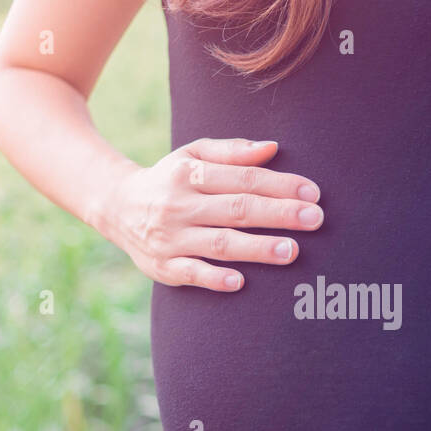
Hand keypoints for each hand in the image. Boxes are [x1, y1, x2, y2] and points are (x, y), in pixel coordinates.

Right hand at [91, 137, 322, 290]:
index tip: (312, 193)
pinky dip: (214, 278)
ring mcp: (170, 237)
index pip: (242, 179)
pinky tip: (240, 282)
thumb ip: (232, 151)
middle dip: (278, 214)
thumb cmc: (169, 179)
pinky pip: (190, 273)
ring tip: (291, 250)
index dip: (279, 185)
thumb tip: (272, 148)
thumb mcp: (192, 155)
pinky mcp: (162, 266)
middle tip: (314, 219)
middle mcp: (179, 204)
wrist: (116, 207)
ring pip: (219, 243)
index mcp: (189, 173)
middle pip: (236, 209)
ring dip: (256, 248)